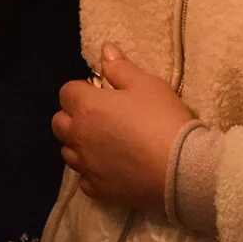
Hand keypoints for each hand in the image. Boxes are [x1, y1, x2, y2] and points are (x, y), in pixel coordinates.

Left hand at [52, 44, 196, 213]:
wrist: (183, 168)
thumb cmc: (163, 119)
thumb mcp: (146, 84)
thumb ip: (120, 68)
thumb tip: (105, 50)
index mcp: (86, 107)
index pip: (67, 92)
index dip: (83, 90)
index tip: (102, 93)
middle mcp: (79, 136)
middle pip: (59, 123)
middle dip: (73, 116)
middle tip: (101, 117)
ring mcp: (87, 166)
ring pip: (68, 152)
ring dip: (79, 145)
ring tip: (104, 144)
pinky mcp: (99, 190)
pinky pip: (84, 180)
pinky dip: (92, 173)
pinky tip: (110, 169)